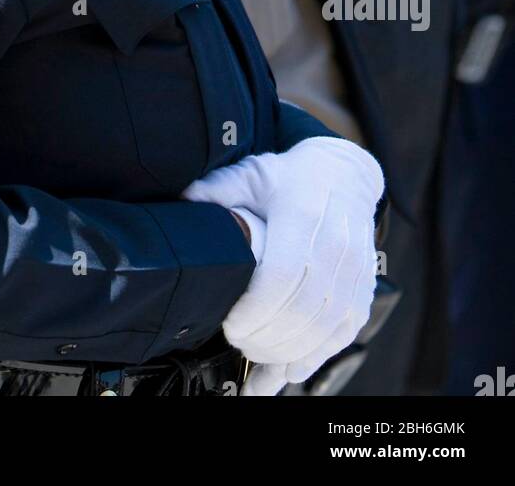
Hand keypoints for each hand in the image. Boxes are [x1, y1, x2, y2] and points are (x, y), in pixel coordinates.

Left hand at [183, 138, 382, 393]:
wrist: (344, 176)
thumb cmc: (292, 179)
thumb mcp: (251, 174)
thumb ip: (216, 192)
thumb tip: (182, 204)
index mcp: (302, 214)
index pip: (282, 275)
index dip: (255, 310)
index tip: (230, 324)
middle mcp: (335, 245)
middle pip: (301, 311)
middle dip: (264, 338)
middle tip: (236, 343)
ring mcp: (354, 271)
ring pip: (322, 329)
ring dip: (285, 353)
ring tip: (254, 358)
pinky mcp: (363, 290)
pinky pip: (341, 335)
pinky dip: (313, 358)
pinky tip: (286, 370)